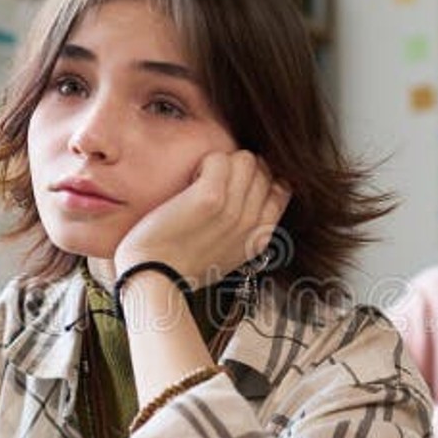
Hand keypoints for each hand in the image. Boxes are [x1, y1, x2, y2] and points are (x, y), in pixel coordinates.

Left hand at [114, 149, 290, 287]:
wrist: (156, 279)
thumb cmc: (183, 266)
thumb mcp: (230, 254)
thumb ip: (246, 229)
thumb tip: (248, 200)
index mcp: (261, 236)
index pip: (281, 187)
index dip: (257, 179)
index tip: (233, 188)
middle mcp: (252, 223)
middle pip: (263, 169)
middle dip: (238, 170)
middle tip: (212, 186)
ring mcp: (234, 210)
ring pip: (245, 159)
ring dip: (221, 164)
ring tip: (201, 182)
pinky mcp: (211, 197)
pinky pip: (219, 159)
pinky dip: (204, 164)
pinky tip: (191, 181)